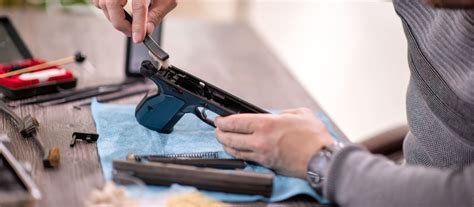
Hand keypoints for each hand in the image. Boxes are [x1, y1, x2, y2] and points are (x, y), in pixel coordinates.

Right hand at [93, 0, 176, 42]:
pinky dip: (106, 10)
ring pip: (102, 3)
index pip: (138, 6)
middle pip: (112, 4)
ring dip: (113, 17)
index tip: (138, 39)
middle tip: (131, 33)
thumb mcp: (166, 0)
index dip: (138, 25)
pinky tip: (118, 13)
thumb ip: (157, 14)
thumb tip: (147, 30)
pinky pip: (97, 1)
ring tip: (127, 23)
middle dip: (120, 23)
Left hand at [215, 108, 333, 178]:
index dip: (223, 121)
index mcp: (266, 124)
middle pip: (230, 137)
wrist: (322, 159)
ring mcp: (262, 154)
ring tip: (223, 140)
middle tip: (217, 129)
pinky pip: (246, 158)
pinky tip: (237, 151)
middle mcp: (260, 140)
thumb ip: (283, 112)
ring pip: (235, 150)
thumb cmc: (314, 138)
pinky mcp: (267, 164)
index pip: (235, 122)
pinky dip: (238, 153)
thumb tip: (275, 114)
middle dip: (220, 133)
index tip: (219, 119)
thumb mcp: (300, 113)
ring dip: (225, 144)